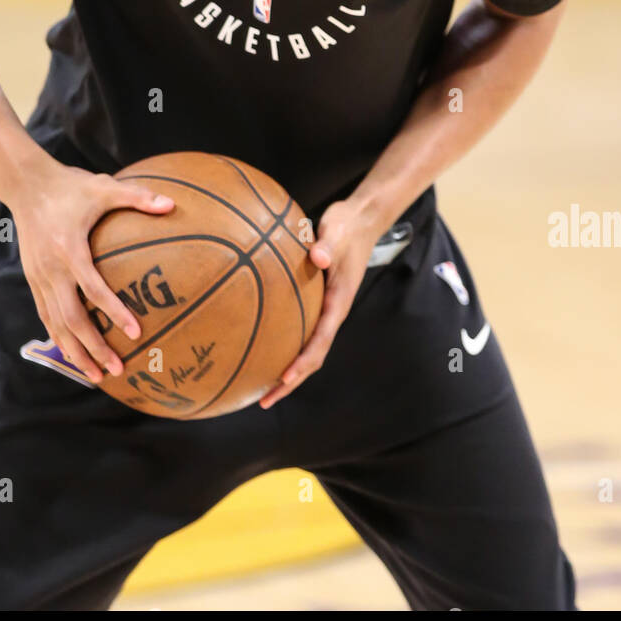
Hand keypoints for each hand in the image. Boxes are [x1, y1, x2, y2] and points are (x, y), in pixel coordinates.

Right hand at [8, 158, 173, 382]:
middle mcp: (51, 270)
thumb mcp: (104, 188)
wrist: (26, 184)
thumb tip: (173, 205)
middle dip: (93, 348)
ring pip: (55, 324)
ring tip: (95, 375)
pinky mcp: (32, 278)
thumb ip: (138, 197)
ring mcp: (39, 277)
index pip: (93, 290)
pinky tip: (70, 353)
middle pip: (72, 319)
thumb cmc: (70, 186)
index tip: (135, 333)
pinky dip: (57, 337)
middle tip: (116, 370)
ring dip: (75, 352)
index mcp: (70, 250)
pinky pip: (45, 314)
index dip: (114, 312)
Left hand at [258, 196, 387, 409]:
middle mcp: (332, 312)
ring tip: (260, 387)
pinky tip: (261, 347)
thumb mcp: (338, 232)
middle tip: (264, 400)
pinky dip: (284, 345)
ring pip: (307, 348)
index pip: (321, 340)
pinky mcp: (317, 301)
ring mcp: (325, 309)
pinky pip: (301, 331)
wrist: (360, 221)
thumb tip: (316, 256)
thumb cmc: (347, 227)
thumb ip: (327, 245)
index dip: (303, 363)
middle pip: (313, 356)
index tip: (284, 379)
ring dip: (287, 371)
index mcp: (339, 302)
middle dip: (290, 381)